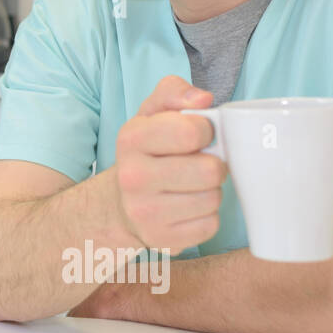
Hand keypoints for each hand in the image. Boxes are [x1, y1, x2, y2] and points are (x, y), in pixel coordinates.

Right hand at [112, 75, 226, 251]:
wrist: (119, 203)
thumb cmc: (146, 153)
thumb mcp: (152, 114)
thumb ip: (174, 92)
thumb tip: (203, 99)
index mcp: (131, 138)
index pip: (192, 131)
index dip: (207, 131)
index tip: (199, 135)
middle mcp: (133, 177)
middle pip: (209, 170)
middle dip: (213, 165)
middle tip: (200, 164)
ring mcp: (145, 212)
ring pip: (212, 199)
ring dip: (210, 191)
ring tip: (193, 186)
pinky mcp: (161, 240)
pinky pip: (210, 226)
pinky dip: (207, 216)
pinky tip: (189, 207)